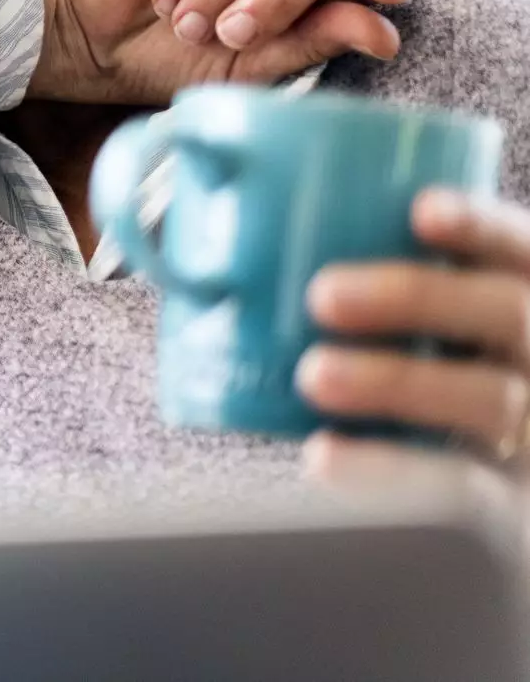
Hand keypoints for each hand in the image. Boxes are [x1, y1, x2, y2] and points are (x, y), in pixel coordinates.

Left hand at [299, 190, 529, 494]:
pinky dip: (387, 470)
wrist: (488, 504)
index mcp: (529, 305)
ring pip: (489, 399)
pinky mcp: (510, 507)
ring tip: (312, 372)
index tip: (420, 209)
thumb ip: (368, 285)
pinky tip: (323, 455)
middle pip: (512, 317)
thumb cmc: (434, 388)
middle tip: (322, 294)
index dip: (484, 228)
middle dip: (419, 296)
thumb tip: (218, 230)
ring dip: (395, 380)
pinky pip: (458, 487)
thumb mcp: (433, 329)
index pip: (526, 256)